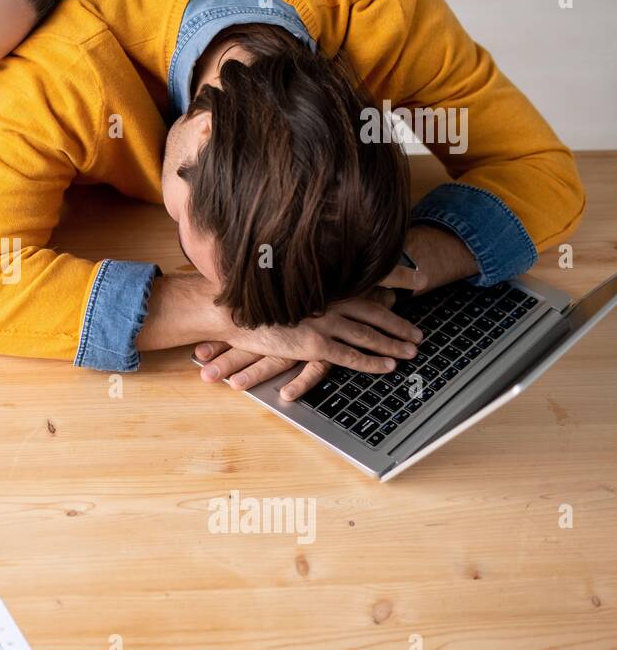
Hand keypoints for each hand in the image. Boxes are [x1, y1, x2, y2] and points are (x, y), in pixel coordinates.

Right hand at [194, 287, 422, 398]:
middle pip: (375, 312)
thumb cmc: (253, 299)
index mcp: (323, 285)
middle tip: (419, 334)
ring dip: (394, 344)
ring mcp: (323, 322)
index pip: (366, 283)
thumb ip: (307, 288)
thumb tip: (319, 289)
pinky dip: (372, 362)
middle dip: (400, 324)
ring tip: (412, 351)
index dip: (393, 283)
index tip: (415, 282)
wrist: (230, 310)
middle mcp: (328, 301)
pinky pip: (350, 355)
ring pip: (369, 334)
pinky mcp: (313, 344)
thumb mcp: (285, 286)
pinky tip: (387, 367)